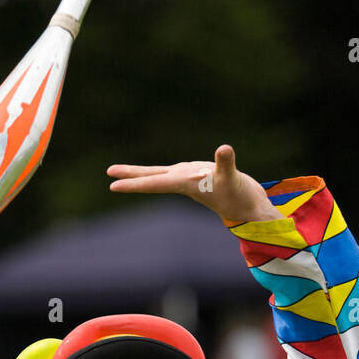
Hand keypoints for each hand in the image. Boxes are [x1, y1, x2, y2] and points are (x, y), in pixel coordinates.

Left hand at [107, 144, 277, 224]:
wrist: (249, 208)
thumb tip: (224, 150)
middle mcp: (183, 182)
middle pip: (152, 178)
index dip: (133, 183)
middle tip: (109, 173)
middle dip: (130, 176)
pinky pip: (172, 172)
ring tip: (120, 172)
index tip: (113, 184)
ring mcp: (189, 179)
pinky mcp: (197, 177)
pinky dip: (159, 171)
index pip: (154, 182)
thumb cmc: (239, 195)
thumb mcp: (232, 178)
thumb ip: (226, 164)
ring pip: (159, 175)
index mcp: (185, 183)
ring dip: (141, 174)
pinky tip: (155, 171)